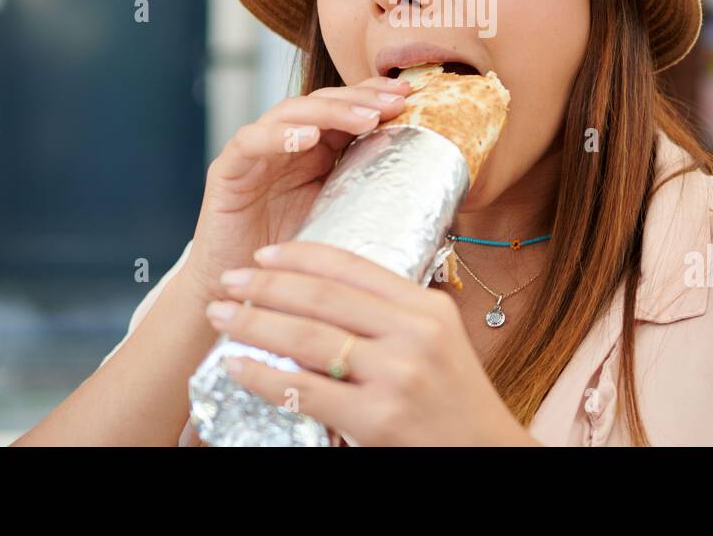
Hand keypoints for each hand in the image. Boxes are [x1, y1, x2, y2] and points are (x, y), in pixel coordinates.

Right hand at [179, 76, 413, 306]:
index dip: (374, 96)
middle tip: (394, 102)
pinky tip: (308, 138)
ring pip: (289, 112)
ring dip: (328, 112)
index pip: (345, 109)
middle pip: (322, 103)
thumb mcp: (343, 221)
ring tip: (364, 118)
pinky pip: (249, 142)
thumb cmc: (297, 261)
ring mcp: (256, 154)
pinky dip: (277, 135)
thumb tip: (431, 187)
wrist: (249, 297)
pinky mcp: (226, 172)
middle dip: (360, 99)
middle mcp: (286, 144)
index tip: (410, 94)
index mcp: (316, 152)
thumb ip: (370, 196)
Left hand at [205, 241, 539, 445]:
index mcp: (428, 308)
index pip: (353, 266)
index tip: (264, 253)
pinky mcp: (378, 420)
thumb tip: (326, 290)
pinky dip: (263, 376)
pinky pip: (306, 391)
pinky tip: (237, 366)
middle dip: (265, 285)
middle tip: (229, 279)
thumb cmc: (456, 405)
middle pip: (323, 296)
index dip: (301, 256)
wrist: (490, 459)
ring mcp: (397, 377)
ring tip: (222, 316)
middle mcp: (415, 335)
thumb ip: (395, 315)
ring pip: (307, 338)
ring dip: (254, 322)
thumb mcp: (439, 343)